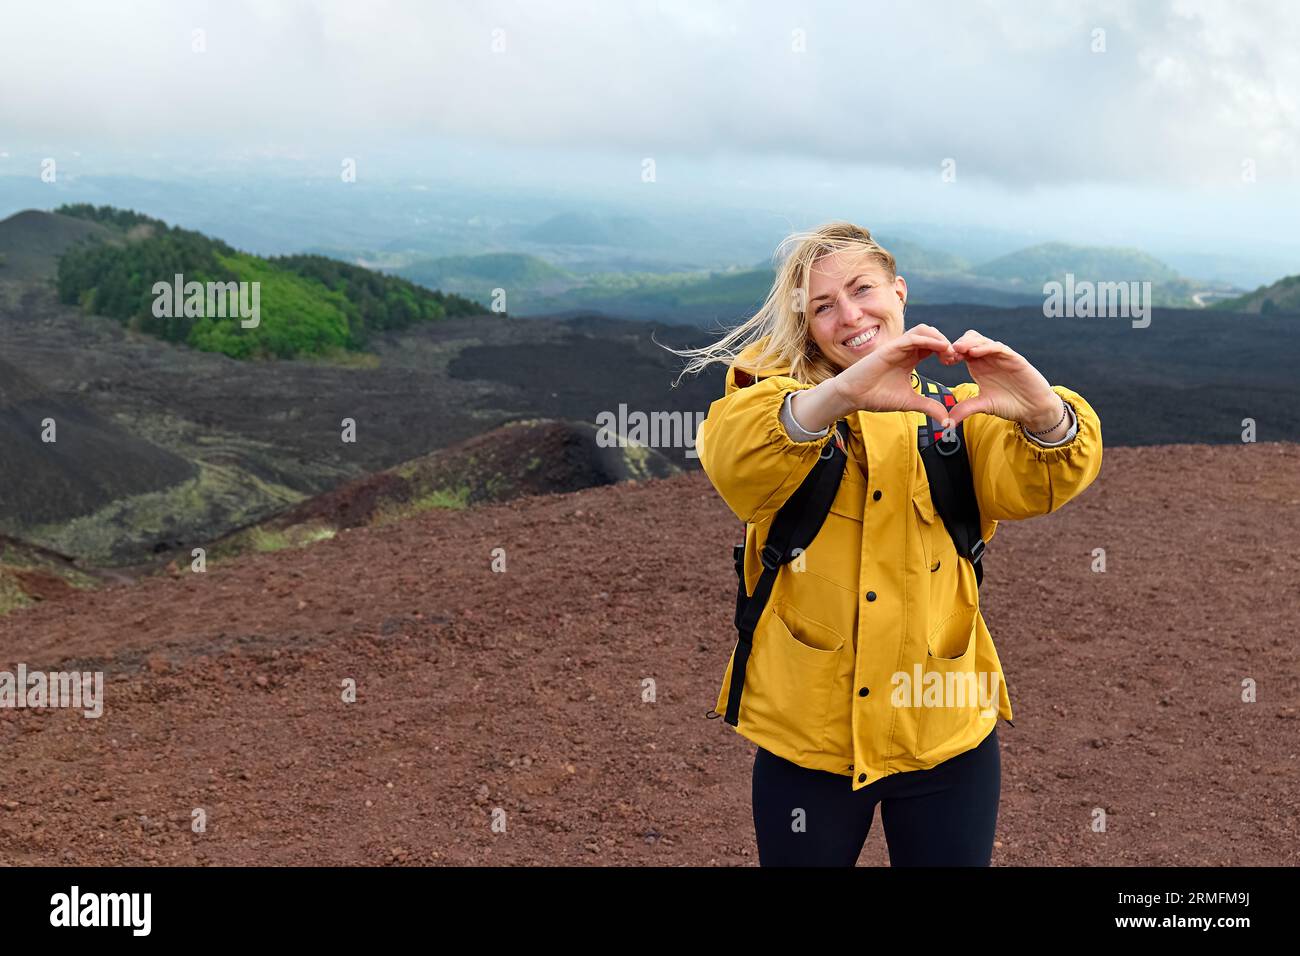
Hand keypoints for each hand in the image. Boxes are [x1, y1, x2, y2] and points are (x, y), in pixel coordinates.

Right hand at [833, 324, 959, 422]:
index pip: (933, 347)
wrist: (854, 396)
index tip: (955, 363)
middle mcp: (905, 350)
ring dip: (939, 338)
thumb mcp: (909, 402)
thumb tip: (946, 420)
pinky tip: (939, 348)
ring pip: (924, 330)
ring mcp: (897, 347)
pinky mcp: (890, 347)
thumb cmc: (876, 397)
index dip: (947, 352)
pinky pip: (912, 337)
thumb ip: (928, 406)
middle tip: (955, 357)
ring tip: (949, 351)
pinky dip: (928, 340)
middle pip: (932, 335)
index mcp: (910, 359)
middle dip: (946, 343)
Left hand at [944, 330, 1060, 428]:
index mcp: (978, 366)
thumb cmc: (1010, 404)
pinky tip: (974, 353)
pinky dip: (986, 348)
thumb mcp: (984, 406)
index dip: (950, 354)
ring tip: (956, 349)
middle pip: (969, 341)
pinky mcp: (1014, 358)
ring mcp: (1001, 357)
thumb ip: (966, 409)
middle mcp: (988, 358)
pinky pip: (999, 348)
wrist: (1034, 408)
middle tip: (946, 352)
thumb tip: (946, 422)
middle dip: (957, 345)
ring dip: (968, 343)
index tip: (942, 361)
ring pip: (982, 341)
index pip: (961, 352)